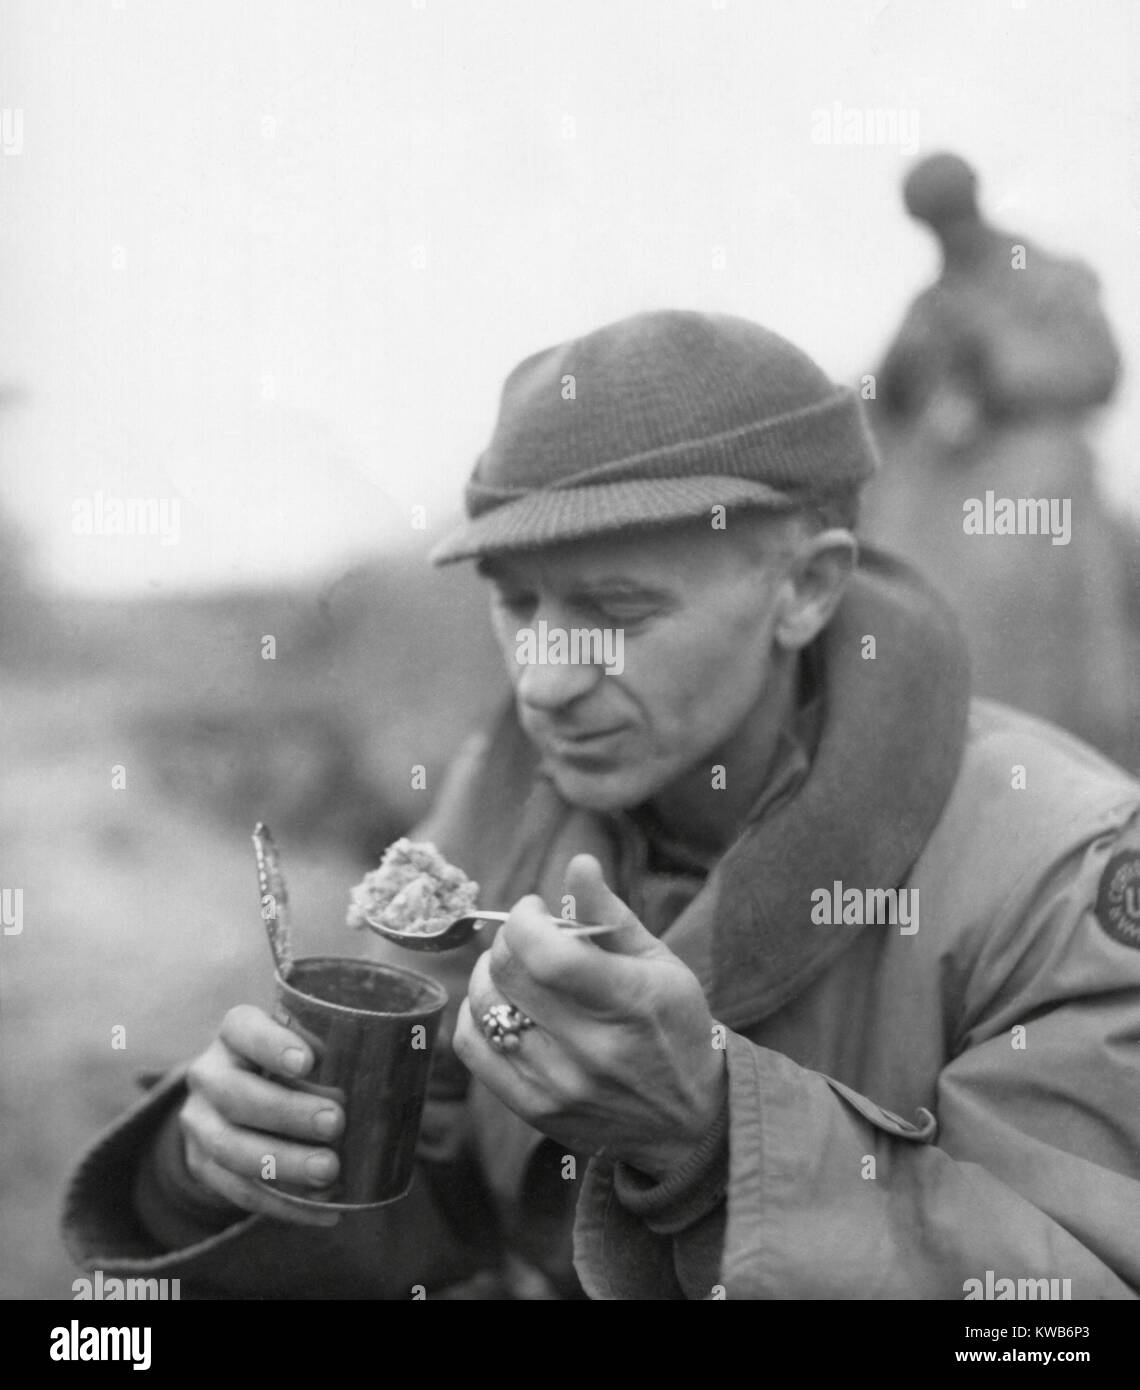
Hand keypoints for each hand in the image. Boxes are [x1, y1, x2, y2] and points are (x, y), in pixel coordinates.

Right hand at [180, 1005, 342, 1226]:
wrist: (235, 1099)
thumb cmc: (294, 1064)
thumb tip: (416, 1056)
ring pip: (230, 1148)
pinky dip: (283, 1205)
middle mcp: (209, 1074)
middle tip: (335, 1122)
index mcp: (234, 1034)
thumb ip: (342, 1047)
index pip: (242, 1027)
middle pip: (235, 1094)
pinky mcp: (203, 1165)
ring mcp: (200, 1123)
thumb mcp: (305, 1042)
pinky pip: (238, 1192)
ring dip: (283, 1163)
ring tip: (330, 1172)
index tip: (309, 1061)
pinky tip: (326, 1211)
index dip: (270, 1044)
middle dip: (285, 1111)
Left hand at [454, 854, 726, 1179]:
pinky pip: (474, 1049)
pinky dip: (476, 1014)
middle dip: (509, 939)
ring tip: (515, 967)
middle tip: (529, 935)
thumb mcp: (660, 964)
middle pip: (509, 974)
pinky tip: (500, 1003)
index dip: (525, 919)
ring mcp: (559, 1084)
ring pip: (484, 1007)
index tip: (536, 909)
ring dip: (490, 973)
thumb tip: (578, 863)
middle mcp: (591, 1049)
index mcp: (630, 1003)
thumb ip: (611, 914)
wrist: (689, 1122)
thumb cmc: (675, 1029)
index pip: (548, 954)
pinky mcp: (535, 1109)